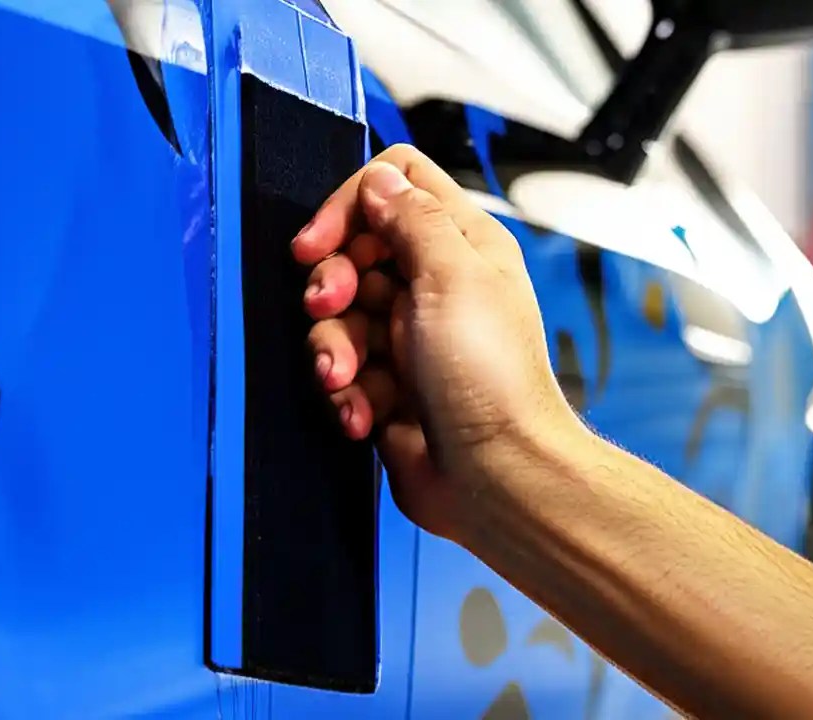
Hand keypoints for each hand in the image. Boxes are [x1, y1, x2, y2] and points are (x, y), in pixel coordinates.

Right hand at [292, 144, 580, 541]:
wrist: (495, 477)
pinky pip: (341, 371)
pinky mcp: (386, 385)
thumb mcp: (452, 277)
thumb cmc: (489, 379)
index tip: (317, 242)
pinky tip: (362, 414)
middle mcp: (433, 285)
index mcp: (461, 245)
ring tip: (346, 380)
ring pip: (337, 318)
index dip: (348, 206)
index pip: (393, 186)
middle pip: (352, 252)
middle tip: (328, 307)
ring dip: (332, 349)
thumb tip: (379, 181)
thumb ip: (412, 218)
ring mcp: (407, 338)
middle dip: (330, 284)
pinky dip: (345, 393)